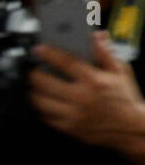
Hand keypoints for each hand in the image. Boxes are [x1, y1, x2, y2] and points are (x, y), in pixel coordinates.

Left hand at [29, 33, 144, 147]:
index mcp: (94, 80)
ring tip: (35, 85)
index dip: (48, 53)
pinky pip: (45, 116)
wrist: (130, 127)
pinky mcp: (68, 128)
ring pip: (40, 101)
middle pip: (44, 82)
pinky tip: (43, 101)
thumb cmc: (125, 98)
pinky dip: (40, 107)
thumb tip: (97, 36)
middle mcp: (81, 97)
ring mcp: (73, 114)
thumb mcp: (120, 71)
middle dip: (34, 73)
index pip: (65, 62)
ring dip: (33, 91)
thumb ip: (105, 53)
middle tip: (33, 69)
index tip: (38, 50)